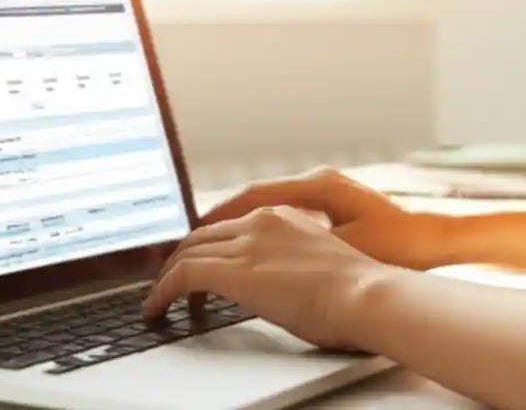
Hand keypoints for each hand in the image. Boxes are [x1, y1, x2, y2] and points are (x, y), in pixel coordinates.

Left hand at [142, 204, 393, 348]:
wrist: (367, 296)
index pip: (228, 225)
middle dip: (180, 258)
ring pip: (187, 253)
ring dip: (168, 278)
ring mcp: (246, 243)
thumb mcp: (320, 263)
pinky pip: (182, 276)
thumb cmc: (357, 292)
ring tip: (160, 301)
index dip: (204, 245)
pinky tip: (157, 309)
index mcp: (282, 216)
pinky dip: (163, 293)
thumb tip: (283, 284)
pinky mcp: (233, 270)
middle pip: (201, 235)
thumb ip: (295, 261)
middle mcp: (260, 221)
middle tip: (168, 282)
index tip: (193, 262)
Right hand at [203, 167, 449, 269]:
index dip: (219, 215)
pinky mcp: (333, 204)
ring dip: (239, 221)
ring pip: (268, 203)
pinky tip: (251, 244)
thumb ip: (300, 246)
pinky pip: (285, 210)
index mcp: (318, 185)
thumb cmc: (398, 246)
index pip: (254, 195)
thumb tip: (260, 252)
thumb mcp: (343, 249)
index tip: (193, 233)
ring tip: (211, 242)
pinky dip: (262, 224)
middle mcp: (318, 180)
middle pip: (255, 196)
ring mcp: (326, 191)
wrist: (436, 240)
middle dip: (220, 218)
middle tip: (189, 241)